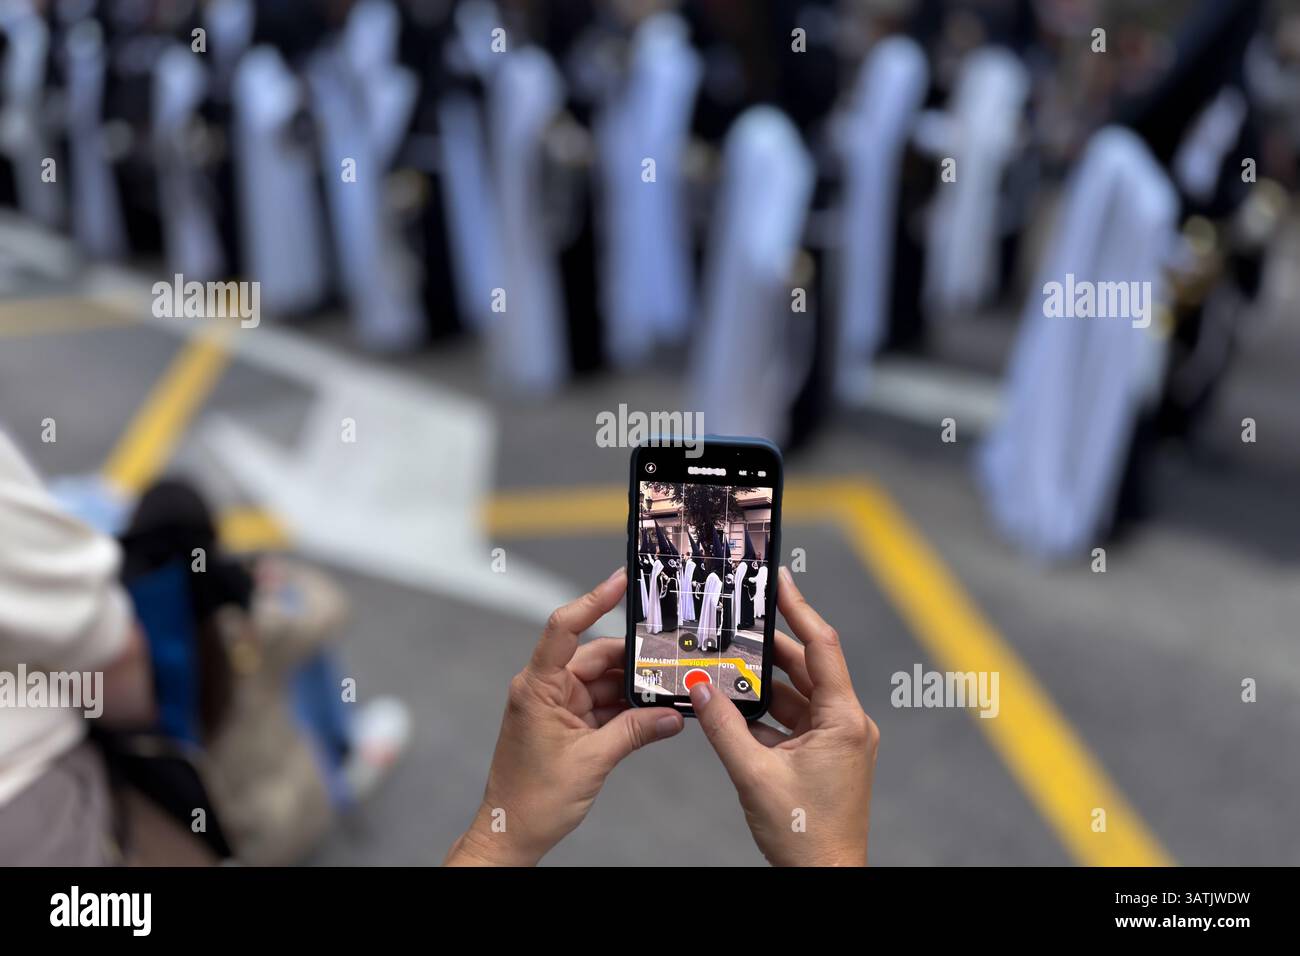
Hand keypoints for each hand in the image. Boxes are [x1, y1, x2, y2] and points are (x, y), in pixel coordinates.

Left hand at [445, 567, 683, 865]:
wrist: (512, 833)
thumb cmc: (531, 800)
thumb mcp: (593, 761)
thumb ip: (636, 731)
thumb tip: (671, 715)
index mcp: (537, 687)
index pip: (564, 629)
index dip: (593, 600)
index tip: (620, 582)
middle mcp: (545, 689)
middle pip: (596, 657)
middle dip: (633, 660)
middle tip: (670, 659)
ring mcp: (557, 706)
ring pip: (604, 682)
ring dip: (633, 689)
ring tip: (668, 691)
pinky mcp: (567, 723)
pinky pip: (602, 705)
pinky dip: (626, 709)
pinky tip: (653, 713)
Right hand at [690, 567, 878, 865]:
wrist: (825, 881)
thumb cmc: (803, 837)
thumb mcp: (754, 774)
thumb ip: (723, 726)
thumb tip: (698, 686)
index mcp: (843, 720)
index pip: (820, 647)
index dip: (799, 608)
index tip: (779, 580)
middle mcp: (846, 724)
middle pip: (805, 668)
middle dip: (768, 648)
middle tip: (736, 621)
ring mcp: (836, 742)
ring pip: (795, 696)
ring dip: (761, 684)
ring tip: (725, 663)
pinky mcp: (823, 758)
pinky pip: (791, 721)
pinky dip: (764, 713)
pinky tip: (732, 707)